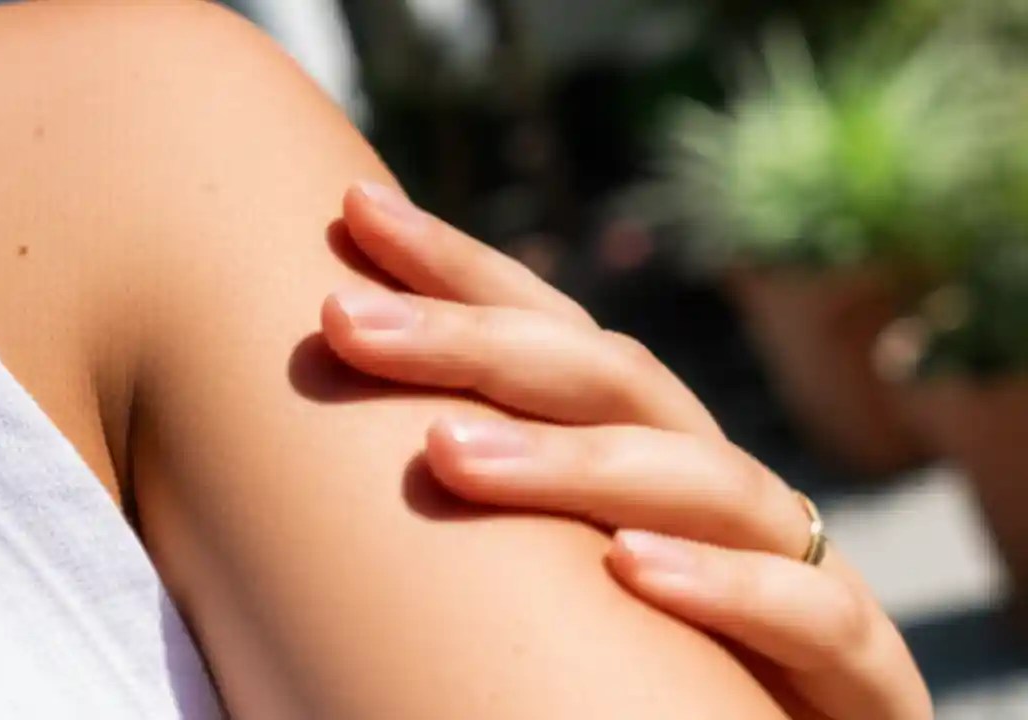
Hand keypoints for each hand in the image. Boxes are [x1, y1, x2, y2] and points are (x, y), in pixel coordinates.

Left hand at [319, 181, 931, 719]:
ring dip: (570, 460)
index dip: (457, 270)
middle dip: (474, 340)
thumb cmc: (647, 657)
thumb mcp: (550, 568)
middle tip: (346, 320)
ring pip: (696, 477)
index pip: (546, 333)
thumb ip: (482, 510)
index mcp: (636, 448)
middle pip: (605, 377)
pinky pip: (806, 611)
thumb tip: (334, 461)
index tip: (356, 209)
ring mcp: (783, 557)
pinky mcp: (852, 662)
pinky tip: (629, 570)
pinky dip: (722, 584)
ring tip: (446, 454)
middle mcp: (704, 479)